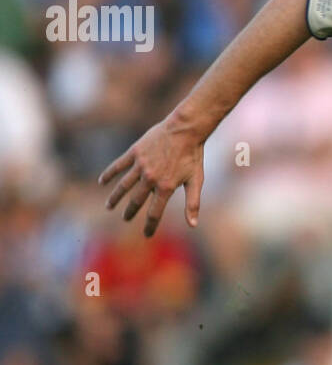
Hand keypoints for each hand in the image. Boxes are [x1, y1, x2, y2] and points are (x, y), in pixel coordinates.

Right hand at [98, 115, 204, 236]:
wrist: (186, 129)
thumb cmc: (193, 155)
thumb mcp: (196, 180)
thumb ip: (193, 203)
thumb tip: (193, 225)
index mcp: (166, 188)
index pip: (155, 213)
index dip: (150, 226)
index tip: (146, 234)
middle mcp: (150, 178)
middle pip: (136, 201)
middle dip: (130, 212)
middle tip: (125, 219)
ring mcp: (141, 165)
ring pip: (124, 186)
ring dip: (115, 197)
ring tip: (109, 206)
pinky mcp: (135, 152)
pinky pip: (118, 165)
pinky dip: (109, 174)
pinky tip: (103, 182)